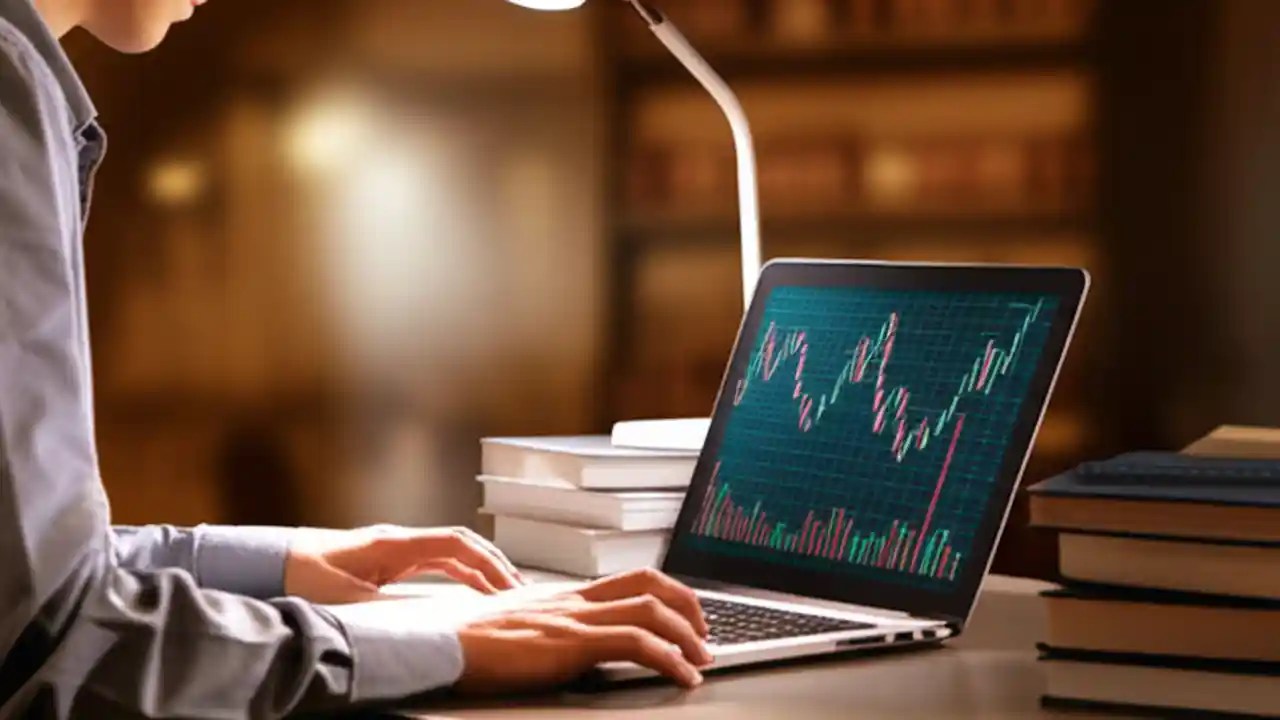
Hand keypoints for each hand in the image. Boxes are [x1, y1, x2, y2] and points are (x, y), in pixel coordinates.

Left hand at [285, 525, 525, 603]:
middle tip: (520, 592)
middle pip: (461, 546)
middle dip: (494, 566)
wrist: (270, 562)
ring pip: (452, 555)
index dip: (488, 562)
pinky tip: (472, 593)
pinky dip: (460, 576)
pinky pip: (436, 565)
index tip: (509, 585)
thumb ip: (386, 609)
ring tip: (505, 594)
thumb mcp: (344, 599)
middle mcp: (400, 541)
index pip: (456, 543)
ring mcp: (396, 550)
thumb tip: (424, 622)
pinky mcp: (389, 561)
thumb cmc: (301, 575)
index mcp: (394, 544)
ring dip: (480, 571)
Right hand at [456, 568, 711, 692]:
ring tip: (702, 661)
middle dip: (688, 607)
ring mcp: (575, 617)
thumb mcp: (519, 627)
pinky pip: (636, 643)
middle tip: (704, 636)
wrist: (444, 645)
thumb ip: (548, 629)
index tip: (685, 615)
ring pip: (651, 610)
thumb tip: (566, 645)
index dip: (666, 593)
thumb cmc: (471, 643)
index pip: (629, 579)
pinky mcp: (572, 642)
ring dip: (687, 636)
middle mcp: (576, 599)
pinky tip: (681, 676)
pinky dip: (669, 658)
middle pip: (649, 584)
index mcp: (565, 595)